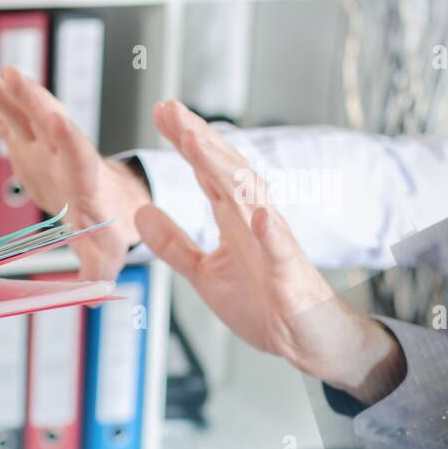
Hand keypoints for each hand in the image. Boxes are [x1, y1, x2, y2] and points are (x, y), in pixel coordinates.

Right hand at [0, 64, 150, 279]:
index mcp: (86, 182)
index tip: (57, 119)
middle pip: (48, 121)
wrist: (111, 204)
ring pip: (19, 111)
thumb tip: (92, 295)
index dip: (69, 139)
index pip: (80, 156)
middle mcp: (65, 154)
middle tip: (10, 76)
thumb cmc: (109, 230)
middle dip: (30, 99)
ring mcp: (43, 143)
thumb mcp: (107, 257)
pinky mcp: (24, 141)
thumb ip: (96, 273)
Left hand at [137, 100, 405, 405]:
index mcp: (233, 219)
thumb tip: (141, 212)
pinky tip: (259, 214)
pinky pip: (281, 251)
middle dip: (199, 139)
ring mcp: (274, 245)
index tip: (161, 111)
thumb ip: (173, 244)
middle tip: (171, 109)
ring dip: (225, 170)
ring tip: (198, 141)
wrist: (306, 340)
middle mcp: (255, 221)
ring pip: (250, 199)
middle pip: (226, 172)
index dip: (184, 141)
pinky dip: (271, 232)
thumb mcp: (203, 273)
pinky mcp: (290, 276)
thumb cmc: (261, 302)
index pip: (206, 171)